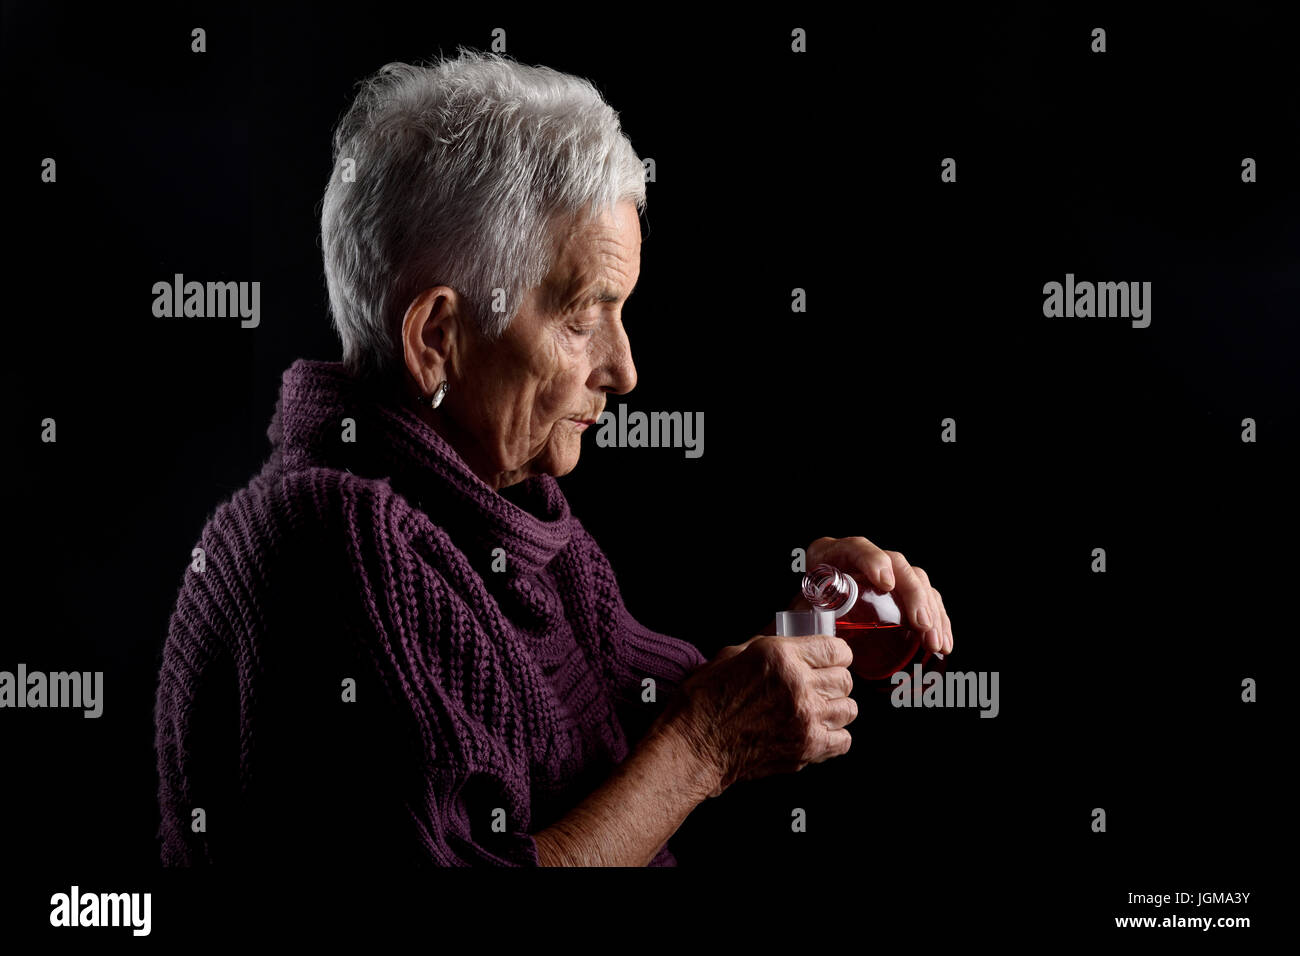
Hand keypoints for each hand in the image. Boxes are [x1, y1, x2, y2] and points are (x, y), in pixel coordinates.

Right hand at [662, 634, 856, 797]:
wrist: (694, 745)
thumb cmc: (705, 700)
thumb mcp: (733, 655)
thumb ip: (771, 646)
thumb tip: (796, 639)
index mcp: (780, 656)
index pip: (836, 649)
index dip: (835, 654)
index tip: (831, 659)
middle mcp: (798, 685)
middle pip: (845, 679)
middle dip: (833, 680)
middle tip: (818, 686)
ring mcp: (805, 718)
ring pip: (848, 708)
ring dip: (835, 708)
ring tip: (816, 710)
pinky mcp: (806, 748)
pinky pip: (843, 740)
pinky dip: (834, 736)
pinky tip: (815, 731)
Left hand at [807, 536, 953, 654]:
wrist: (809, 616)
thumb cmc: (803, 612)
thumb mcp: (800, 611)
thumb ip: (807, 617)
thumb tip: (819, 631)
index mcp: (831, 555)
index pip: (856, 548)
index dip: (873, 561)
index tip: (886, 583)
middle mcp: (864, 558)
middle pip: (898, 565)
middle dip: (914, 596)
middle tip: (922, 625)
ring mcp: (887, 571)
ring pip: (918, 582)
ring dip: (933, 613)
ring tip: (936, 643)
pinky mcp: (901, 590)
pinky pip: (927, 599)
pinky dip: (938, 621)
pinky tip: (943, 641)